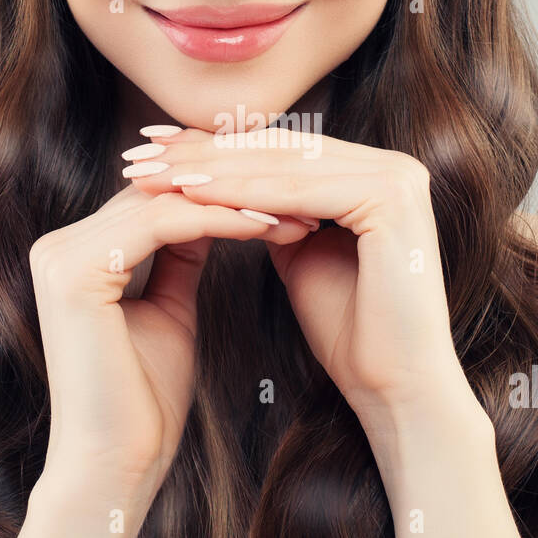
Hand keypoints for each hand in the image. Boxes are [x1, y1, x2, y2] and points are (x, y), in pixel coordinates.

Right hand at [28, 181, 311, 493]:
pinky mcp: (76, 272)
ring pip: (166, 201)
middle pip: (160, 191)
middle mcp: (57, 247)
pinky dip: (221, 221)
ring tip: (297, 211)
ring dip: (238, 202)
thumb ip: (177, 258)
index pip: (155, 199)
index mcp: (73, 254)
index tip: (288, 201)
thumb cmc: (143, 404)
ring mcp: (61, 256)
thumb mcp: (168, 311)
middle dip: (236, 191)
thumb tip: (207, 215)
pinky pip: (164, 224)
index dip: (223, 194)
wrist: (117, 466)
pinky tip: (267, 227)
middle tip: (303, 195)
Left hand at [122, 127, 469, 419]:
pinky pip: (298, 189)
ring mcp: (399, 177)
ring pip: (284, 164)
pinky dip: (241, 190)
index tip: (153, 152)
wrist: (396, 388)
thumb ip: (275, 213)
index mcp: (379, 173)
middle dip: (204, 150)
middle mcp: (396, 165)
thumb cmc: (352, 334)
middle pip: (281, 149)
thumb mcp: (302, 256)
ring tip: (153, 173)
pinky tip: (191, 193)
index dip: (216, 148)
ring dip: (211, 166)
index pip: (283, 149)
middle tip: (139, 151)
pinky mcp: (390, 198)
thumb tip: (225, 185)